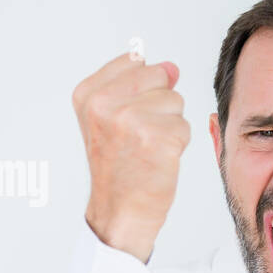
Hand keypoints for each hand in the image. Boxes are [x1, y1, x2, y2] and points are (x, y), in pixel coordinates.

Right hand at [72, 52, 190, 262]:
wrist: (120, 210)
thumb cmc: (118, 168)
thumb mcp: (109, 118)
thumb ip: (135, 85)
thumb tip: (171, 67)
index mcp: (88, 94)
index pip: (136, 61)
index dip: (143, 88)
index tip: (129, 116)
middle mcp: (105, 104)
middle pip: (160, 78)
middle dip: (160, 105)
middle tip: (140, 135)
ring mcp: (131, 120)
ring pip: (176, 102)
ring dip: (170, 126)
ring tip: (149, 148)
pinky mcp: (158, 138)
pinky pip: (184, 126)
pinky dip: (178, 144)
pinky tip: (159, 159)